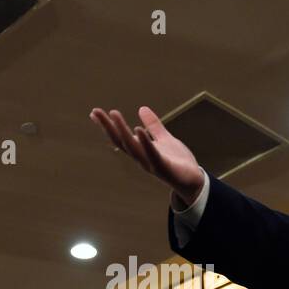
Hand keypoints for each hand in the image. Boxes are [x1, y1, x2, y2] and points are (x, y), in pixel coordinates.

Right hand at [89, 107, 204, 206]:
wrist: (194, 181)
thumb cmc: (178, 162)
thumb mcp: (165, 138)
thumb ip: (154, 126)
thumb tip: (142, 108)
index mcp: (140, 151)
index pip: (119, 137)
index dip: (107, 125)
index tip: (94, 112)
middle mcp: (141, 158)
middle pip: (120, 141)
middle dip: (108, 126)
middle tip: (96, 111)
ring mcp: (150, 163)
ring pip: (132, 146)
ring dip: (122, 130)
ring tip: (114, 114)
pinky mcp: (163, 167)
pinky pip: (152, 154)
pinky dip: (145, 142)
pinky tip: (138, 129)